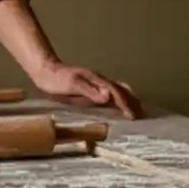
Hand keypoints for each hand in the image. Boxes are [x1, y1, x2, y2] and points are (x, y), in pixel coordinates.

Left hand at [28, 61, 142, 118]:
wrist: (44, 71)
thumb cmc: (56, 79)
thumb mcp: (71, 84)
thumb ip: (88, 90)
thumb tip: (108, 96)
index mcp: (96, 81)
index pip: (116, 93)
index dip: (125, 104)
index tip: (133, 116)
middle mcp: (99, 82)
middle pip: (122, 90)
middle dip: (133, 101)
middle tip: (144, 113)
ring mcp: (95, 86)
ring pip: (117, 92)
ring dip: (128, 100)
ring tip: (137, 111)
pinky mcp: (90, 90)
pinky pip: (108, 96)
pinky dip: (118, 102)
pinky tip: (118, 109)